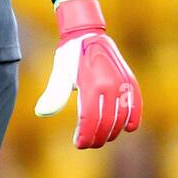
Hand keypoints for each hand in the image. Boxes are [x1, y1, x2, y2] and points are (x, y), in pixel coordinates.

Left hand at [35, 0, 141, 148]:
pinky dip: (134, 116)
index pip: (90, 119)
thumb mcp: (60, 74)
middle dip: (97, 137)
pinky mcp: (130, 80)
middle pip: (107, 122)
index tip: (79, 144)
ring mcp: (123, 82)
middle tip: (88, 144)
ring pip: (122, 116)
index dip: (85, 135)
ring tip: (101, 138)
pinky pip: (136, 102)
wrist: (87, 34)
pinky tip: (128, 128)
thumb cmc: (70, 56)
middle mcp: (111, 84)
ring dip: (112, 131)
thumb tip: (42, 113)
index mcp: (92, 84)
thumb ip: (54, 95)